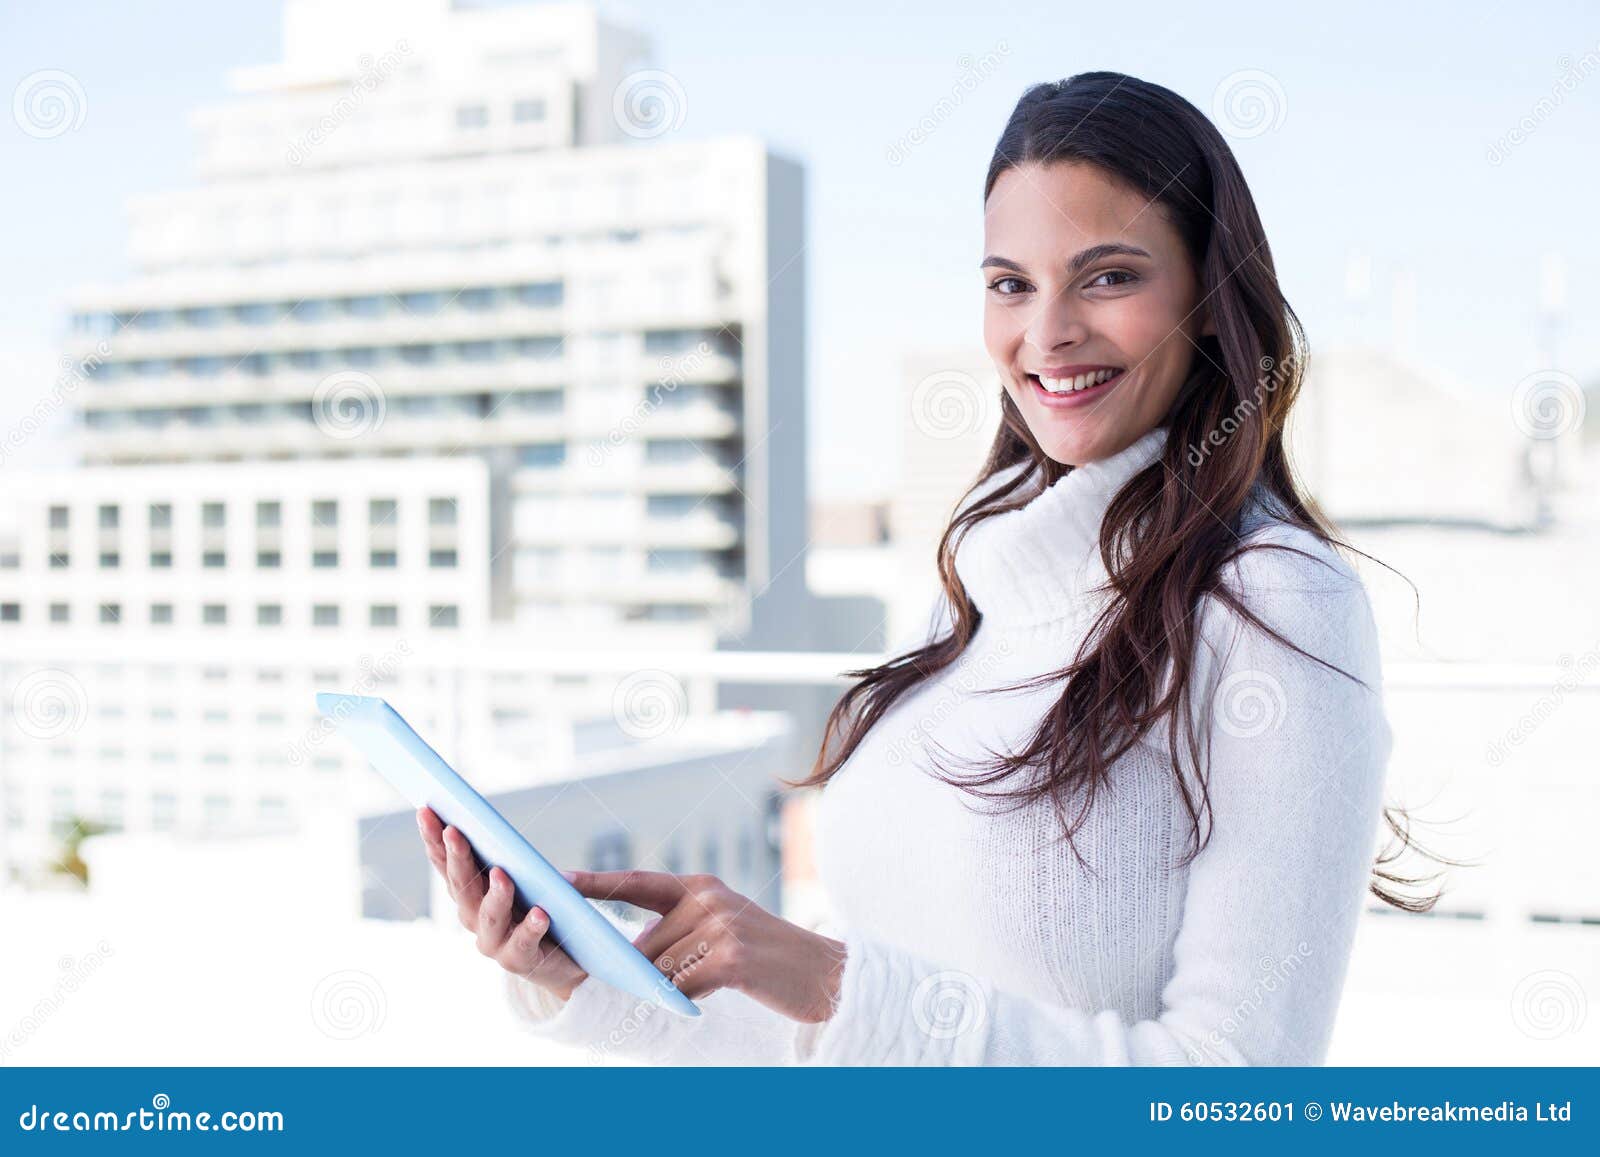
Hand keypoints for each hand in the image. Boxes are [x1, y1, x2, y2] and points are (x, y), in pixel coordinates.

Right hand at [415, 806, 587, 1001]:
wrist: (568, 956)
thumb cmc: (544, 907)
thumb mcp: (528, 878)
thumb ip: (516, 859)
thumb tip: (506, 839)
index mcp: (471, 894)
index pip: (447, 864)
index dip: (434, 839)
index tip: (426, 811)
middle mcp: (474, 918)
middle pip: (462, 886)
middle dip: (457, 857)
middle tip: (454, 830)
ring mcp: (494, 943)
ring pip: (489, 916)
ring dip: (495, 894)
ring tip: (502, 874)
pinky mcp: (520, 961)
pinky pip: (524, 942)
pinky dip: (531, 927)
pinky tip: (540, 913)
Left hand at [567, 869, 846, 1023]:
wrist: (823, 975)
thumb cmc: (767, 960)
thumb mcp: (723, 932)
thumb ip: (680, 935)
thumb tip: (630, 959)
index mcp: (702, 886)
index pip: (638, 883)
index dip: (598, 882)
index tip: (561, 879)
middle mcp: (708, 898)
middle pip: (646, 944)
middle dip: (639, 972)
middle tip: (635, 988)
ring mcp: (720, 926)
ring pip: (661, 969)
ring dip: (665, 991)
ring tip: (690, 993)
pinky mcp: (730, 958)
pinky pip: (683, 987)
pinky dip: (684, 1000)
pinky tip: (702, 1000)